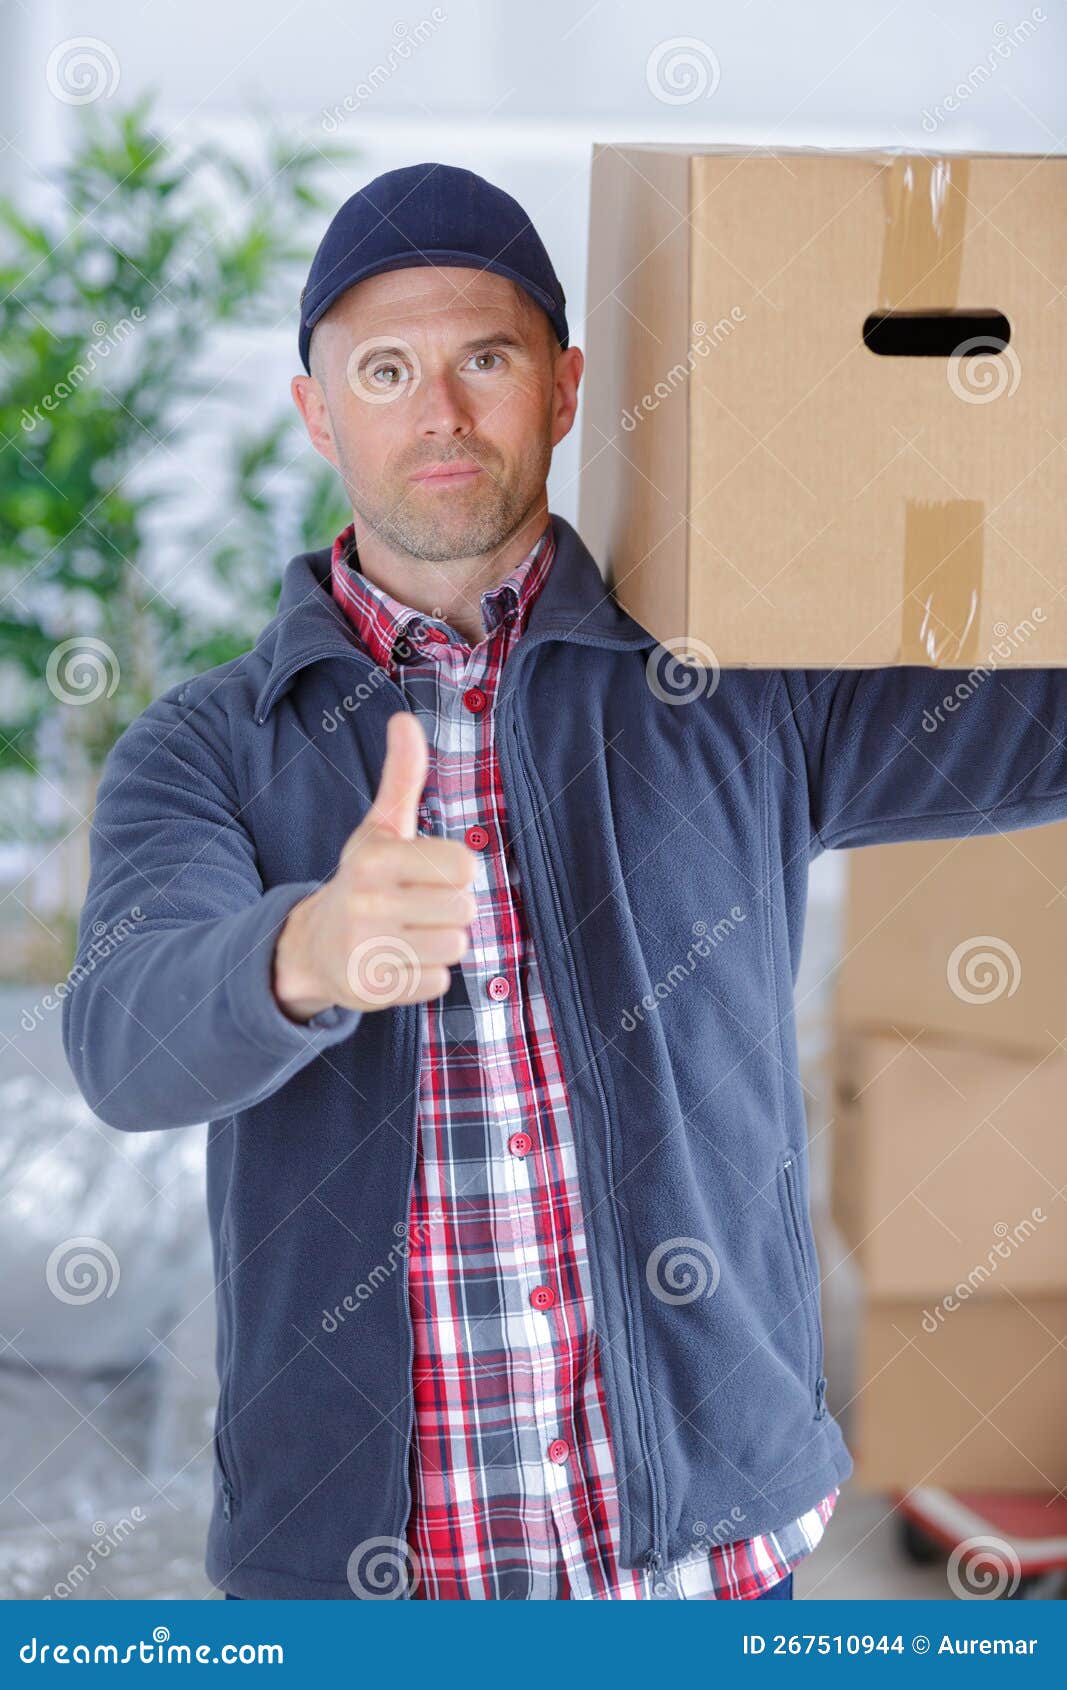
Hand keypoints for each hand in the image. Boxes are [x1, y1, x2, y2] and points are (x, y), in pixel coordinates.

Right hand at [272, 711, 477, 1020]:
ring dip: (441, 943)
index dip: (456, 872)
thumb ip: (402, 778)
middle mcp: (366, 902)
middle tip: (418, 907)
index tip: (429, 874)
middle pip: (465, 909)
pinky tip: (398, 961)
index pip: (463, 866)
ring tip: (409, 933)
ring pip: (455, 947)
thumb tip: (405, 718)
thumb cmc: (363, 879)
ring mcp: (366, 949)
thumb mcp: (379, 829)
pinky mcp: (371, 990)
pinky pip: (438, 984)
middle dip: (451, 909)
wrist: (312, 945)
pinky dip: (425, 976)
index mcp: (375, 858)